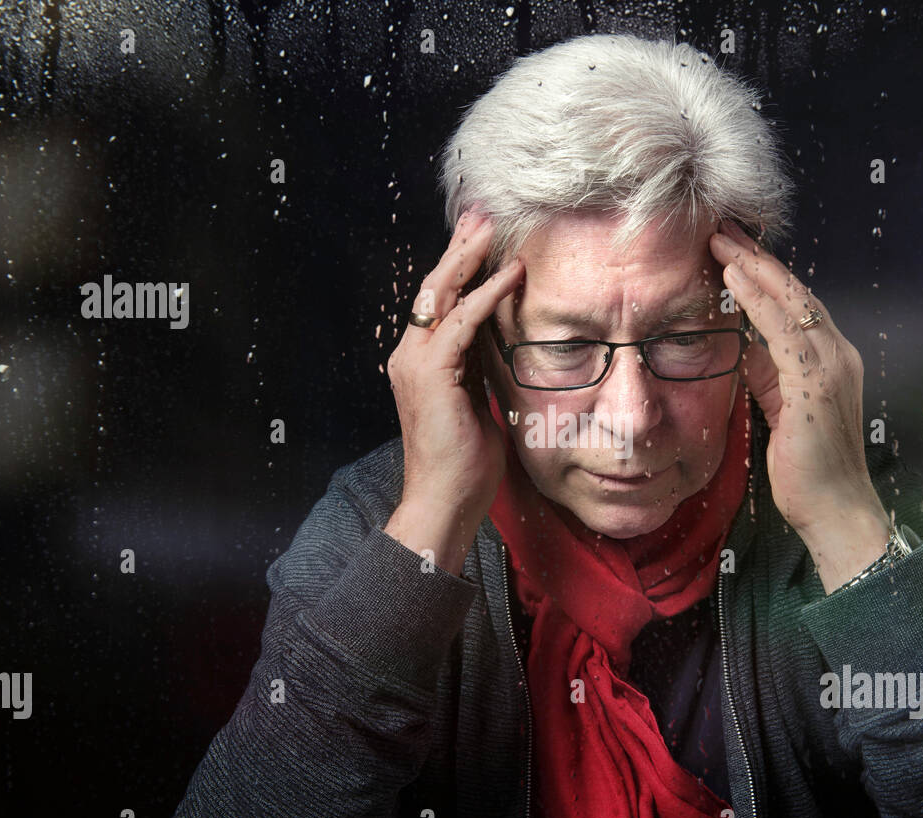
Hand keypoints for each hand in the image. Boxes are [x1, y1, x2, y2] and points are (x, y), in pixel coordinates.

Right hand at [385, 208, 523, 546]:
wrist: (445, 500)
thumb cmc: (465, 462)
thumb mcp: (477, 402)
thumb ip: (479, 369)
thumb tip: (499, 345)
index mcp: (420, 361)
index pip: (439, 301)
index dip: (460, 265)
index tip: (480, 236)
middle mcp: (410, 355)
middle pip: (435, 286)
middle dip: (461, 247)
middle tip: (483, 213)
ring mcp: (416, 363)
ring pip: (442, 294)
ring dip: (471, 258)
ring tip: (495, 227)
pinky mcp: (432, 374)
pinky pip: (462, 322)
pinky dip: (488, 295)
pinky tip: (512, 274)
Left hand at [709, 221, 891, 584]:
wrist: (836, 511)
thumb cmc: (808, 470)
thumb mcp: (780, 411)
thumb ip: (768, 377)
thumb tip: (744, 348)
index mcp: (831, 360)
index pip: (795, 306)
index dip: (764, 275)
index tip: (732, 250)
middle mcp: (838, 354)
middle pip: (794, 291)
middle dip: (757, 257)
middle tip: (722, 227)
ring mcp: (831, 365)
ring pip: (790, 299)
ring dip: (753, 265)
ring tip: (721, 239)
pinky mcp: (815, 382)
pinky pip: (782, 328)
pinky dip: (758, 298)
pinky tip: (734, 275)